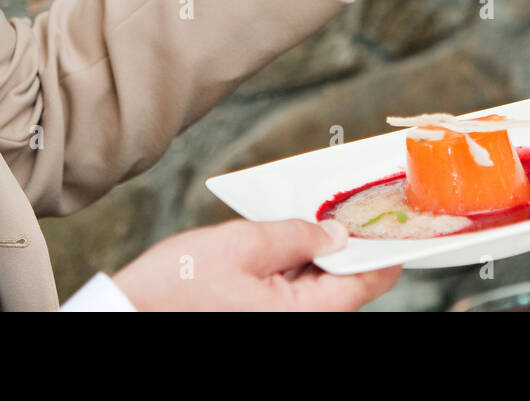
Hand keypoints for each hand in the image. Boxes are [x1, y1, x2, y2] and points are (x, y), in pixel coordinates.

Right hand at [109, 218, 400, 310]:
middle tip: (352, 204)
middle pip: (344, 285)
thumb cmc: (180, 286)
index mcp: (304, 315)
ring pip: (318, 288)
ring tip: (314, 216)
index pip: (366, 282)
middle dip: (347, 244)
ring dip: (318, 254)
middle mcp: (298, 326)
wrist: (131, 314)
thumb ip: (298, 235)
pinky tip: (286, 239)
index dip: (384, 248)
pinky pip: (293, 294)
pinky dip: (295, 267)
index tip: (398, 221)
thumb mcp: (244, 244)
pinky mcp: (261, 318)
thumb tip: (336, 233)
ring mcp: (279, 324)